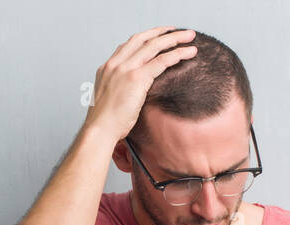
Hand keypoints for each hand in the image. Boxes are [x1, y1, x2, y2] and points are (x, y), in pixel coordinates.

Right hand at [83, 26, 197, 141]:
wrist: (99, 130)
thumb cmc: (104, 124)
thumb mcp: (109, 101)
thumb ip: (119, 90)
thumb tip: (131, 95)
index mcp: (107, 68)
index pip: (128, 45)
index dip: (146, 38)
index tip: (158, 36)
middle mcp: (115, 64)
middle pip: (142, 39)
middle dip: (162, 32)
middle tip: (177, 30)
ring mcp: (125, 69)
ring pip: (154, 45)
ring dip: (174, 38)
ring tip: (190, 36)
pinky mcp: (136, 78)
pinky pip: (162, 61)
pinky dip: (177, 54)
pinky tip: (189, 52)